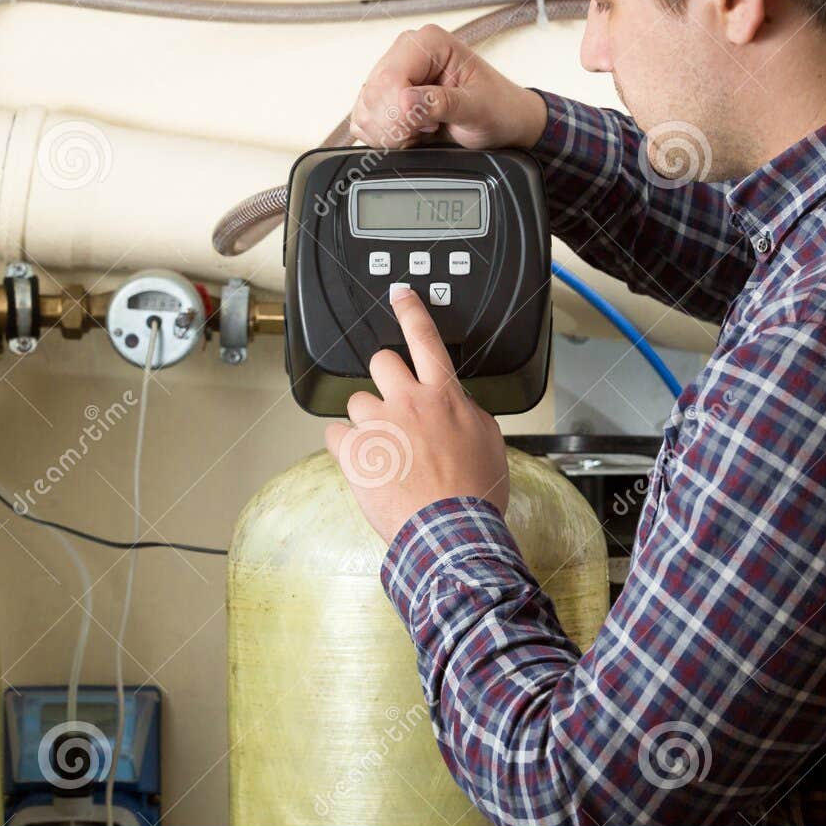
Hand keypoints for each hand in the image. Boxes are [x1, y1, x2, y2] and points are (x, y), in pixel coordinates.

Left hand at [324, 284, 509, 546]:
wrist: (450, 532)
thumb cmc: (474, 493)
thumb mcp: (489, 442)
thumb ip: (469, 412)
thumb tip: (459, 404)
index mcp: (443, 396)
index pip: (424, 339)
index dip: (410, 310)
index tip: (400, 294)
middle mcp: (408, 402)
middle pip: (382, 362)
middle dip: (385, 377)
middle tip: (394, 403)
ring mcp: (378, 426)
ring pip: (357, 400)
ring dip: (366, 418)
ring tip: (384, 448)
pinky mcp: (354, 453)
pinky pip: (336, 434)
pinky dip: (345, 446)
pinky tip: (363, 463)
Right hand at [348, 24, 547, 152]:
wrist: (504, 122)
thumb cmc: (498, 107)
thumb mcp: (478, 108)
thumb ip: (443, 104)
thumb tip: (406, 102)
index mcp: (428, 43)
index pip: (390, 77)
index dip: (402, 112)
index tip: (428, 125)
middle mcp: (406, 53)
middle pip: (372, 94)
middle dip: (396, 124)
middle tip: (428, 129)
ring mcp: (392, 74)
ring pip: (363, 108)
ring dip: (389, 132)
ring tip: (422, 131)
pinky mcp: (386, 97)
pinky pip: (362, 120)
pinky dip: (382, 136)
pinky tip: (410, 135)